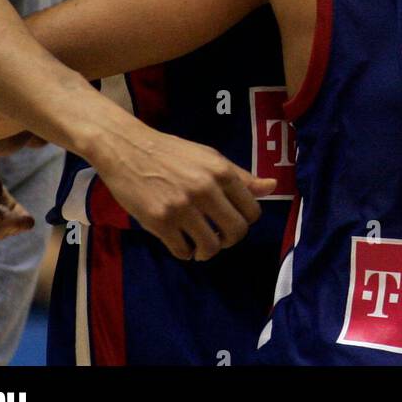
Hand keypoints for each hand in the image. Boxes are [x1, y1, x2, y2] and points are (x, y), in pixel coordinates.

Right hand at [91, 122, 278, 260]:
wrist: (128, 149)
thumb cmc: (173, 153)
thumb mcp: (211, 157)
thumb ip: (241, 176)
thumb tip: (273, 186)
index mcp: (222, 172)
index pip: (252, 211)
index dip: (246, 221)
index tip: (233, 221)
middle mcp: (205, 190)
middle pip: (236, 232)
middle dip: (230, 240)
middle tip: (219, 237)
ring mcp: (182, 208)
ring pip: (210, 247)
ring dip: (207, 251)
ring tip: (199, 244)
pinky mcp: (159, 222)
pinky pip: (182, 251)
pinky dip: (185, 252)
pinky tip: (181, 242)